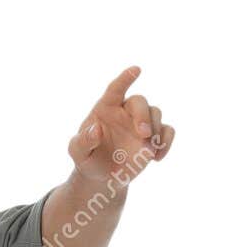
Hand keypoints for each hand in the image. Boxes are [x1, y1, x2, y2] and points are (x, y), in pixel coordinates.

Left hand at [68, 66, 174, 188]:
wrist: (102, 176)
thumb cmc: (87, 158)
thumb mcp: (78, 152)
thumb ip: (83, 141)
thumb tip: (96, 129)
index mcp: (105, 108)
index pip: (115, 89)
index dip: (125, 79)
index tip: (136, 70)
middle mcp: (125, 111)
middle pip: (140, 101)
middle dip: (144, 115)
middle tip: (143, 134)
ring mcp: (141, 123)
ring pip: (156, 113)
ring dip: (155, 130)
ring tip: (146, 151)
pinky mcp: (154, 137)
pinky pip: (168, 130)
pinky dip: (166, 142)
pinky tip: (157, 158)